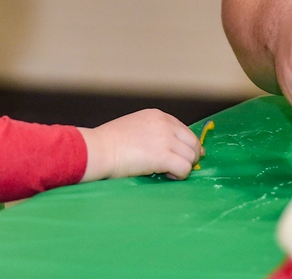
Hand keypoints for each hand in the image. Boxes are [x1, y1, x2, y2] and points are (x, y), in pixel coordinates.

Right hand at [79, 109, 202, 181]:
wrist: (98, 149)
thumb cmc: (109, 141)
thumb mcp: (135, 126)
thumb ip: (152, 131)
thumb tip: (164, 146)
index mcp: (157, 115)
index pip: (184, 129)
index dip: (185, 144)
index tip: (183, 155)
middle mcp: (165, 124)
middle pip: (192, 141)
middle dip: (190, 156)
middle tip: (180, 166)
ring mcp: (165, 140)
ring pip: (191, 156)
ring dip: (185, 166)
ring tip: (170, 172)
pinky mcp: (163, 157)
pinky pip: (185, 168)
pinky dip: (180, 175)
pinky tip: (168, 176)